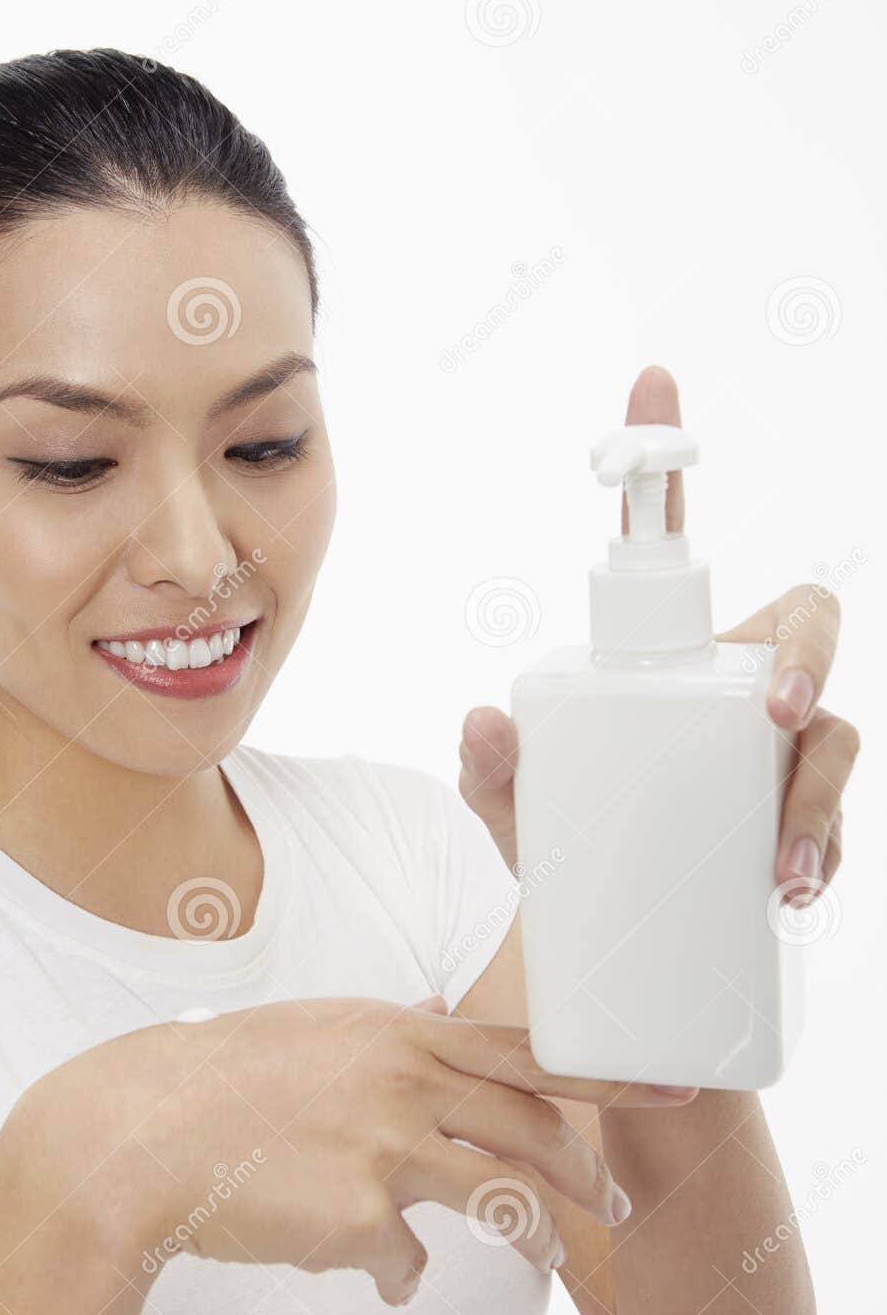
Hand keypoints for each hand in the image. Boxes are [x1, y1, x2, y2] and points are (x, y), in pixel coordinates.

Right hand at [120, 998, 694, 1304]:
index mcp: (400, 1031)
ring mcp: (385, 1148)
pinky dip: (398, 1277)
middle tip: (614, 1200)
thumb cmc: (221, 1078)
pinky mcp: (358, 1217)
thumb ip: (389, 1028)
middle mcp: (405, 1081)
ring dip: (533, 1239)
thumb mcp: (316, 1027)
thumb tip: (436, 1009)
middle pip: (533, 1130)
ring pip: (500, 1203)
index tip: (670, 1082)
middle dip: (585, 1173)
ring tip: (544, 1259)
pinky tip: (380, 1280)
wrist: (140, 1134)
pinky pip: (404, 1262)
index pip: (528, 1047)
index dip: (609, 1069)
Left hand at [460, 365, 859, 897]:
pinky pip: (834, 816)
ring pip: (832, 734)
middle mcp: (734, 686)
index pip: (670, 552)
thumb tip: (481, 719)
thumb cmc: (567, 846)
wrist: (606, 936)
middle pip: (804, 627)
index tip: (651, 378)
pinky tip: (790, 886)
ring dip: (816, 794)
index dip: (665, 467)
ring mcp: (775, 752)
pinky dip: (821, 849)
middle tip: (774, 711)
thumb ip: (492, 770)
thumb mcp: (518, 814)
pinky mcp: (800, 819)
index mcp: (667, 656)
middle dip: (807, 655)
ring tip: (779, 865)